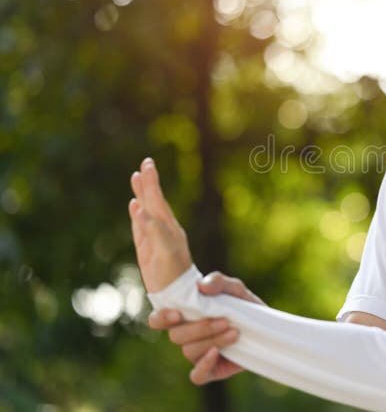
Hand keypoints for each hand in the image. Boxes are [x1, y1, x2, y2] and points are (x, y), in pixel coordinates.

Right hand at [128, 158, 192, 292]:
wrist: (179, 296)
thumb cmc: (174, 276)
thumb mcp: (166, 253)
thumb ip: (155, 232)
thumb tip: (140, 211)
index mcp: (168, 227)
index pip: (158, 200)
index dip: (152, 183)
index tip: (148, 164)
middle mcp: (163, 229)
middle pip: (153, 201)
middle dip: (149, 183)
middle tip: (146, 163)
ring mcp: (154, 238)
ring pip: (146, 210)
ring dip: (142, 194)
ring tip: (137, 178)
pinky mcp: (147, 249)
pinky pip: (141, 227)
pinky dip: (137, 214)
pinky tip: (134, 206)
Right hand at [148, 272, 265, 383]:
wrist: (265, 326)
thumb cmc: (243, 304)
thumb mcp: (234, 288)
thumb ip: (218, 281)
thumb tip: (202, 286)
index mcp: (184, 316)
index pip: (158, 320)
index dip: (161, 318)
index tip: (177, 313)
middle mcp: (186, 336)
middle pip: (177, 336)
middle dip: (201, 328)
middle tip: (225, 320)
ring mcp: (197, 354)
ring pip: (189, 351)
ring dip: (211, 340)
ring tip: (234, 331)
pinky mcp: (211, 370)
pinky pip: (198, 376)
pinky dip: (203, 365)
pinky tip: (216, 353)